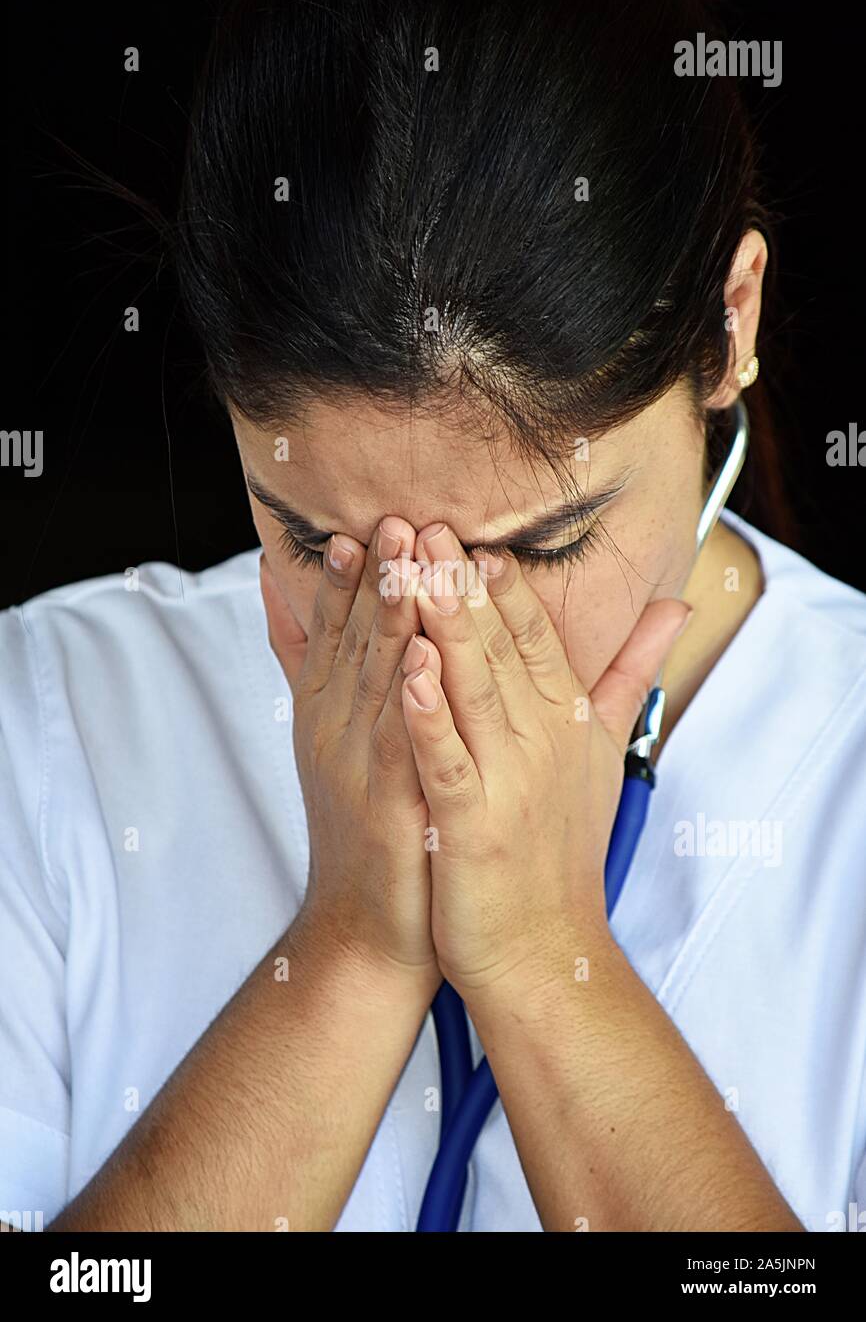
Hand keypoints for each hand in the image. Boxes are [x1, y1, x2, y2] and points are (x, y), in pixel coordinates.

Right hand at [260, 517, 444, 998]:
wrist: (366, 928)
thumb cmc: (363, 825)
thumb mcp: (325, 734)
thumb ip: (303, 659)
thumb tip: (271, 585)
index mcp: (327, 712)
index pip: (336, 632)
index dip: (346, 579)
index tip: (362, 524)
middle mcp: (336, 731)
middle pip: (355, 644)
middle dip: (374, 580)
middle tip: (392, 520)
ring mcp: (361, 767)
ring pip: (376, 681)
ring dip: (389, 619)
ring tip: (405, 564)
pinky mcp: (392, 804)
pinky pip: (403, 741)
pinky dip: (409, 698)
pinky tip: (420, 658)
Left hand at [397, 522, 690, 1001]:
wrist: (545, 948)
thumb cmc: (563, 847)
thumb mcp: (606, 751)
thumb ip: (629, 672)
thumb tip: (676, 606)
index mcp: (566, 720)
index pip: (536, 638)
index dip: (505, 588)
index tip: (476, 537)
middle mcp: (542, 742)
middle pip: (500, 650)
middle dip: (463, 587)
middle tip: (430, 527)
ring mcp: (507, 782)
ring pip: (473, 690)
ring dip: (443, 629)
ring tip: (416, 573)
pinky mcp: (470, 825)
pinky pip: (445, 758)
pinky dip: (428, 714)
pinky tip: (409, 668)